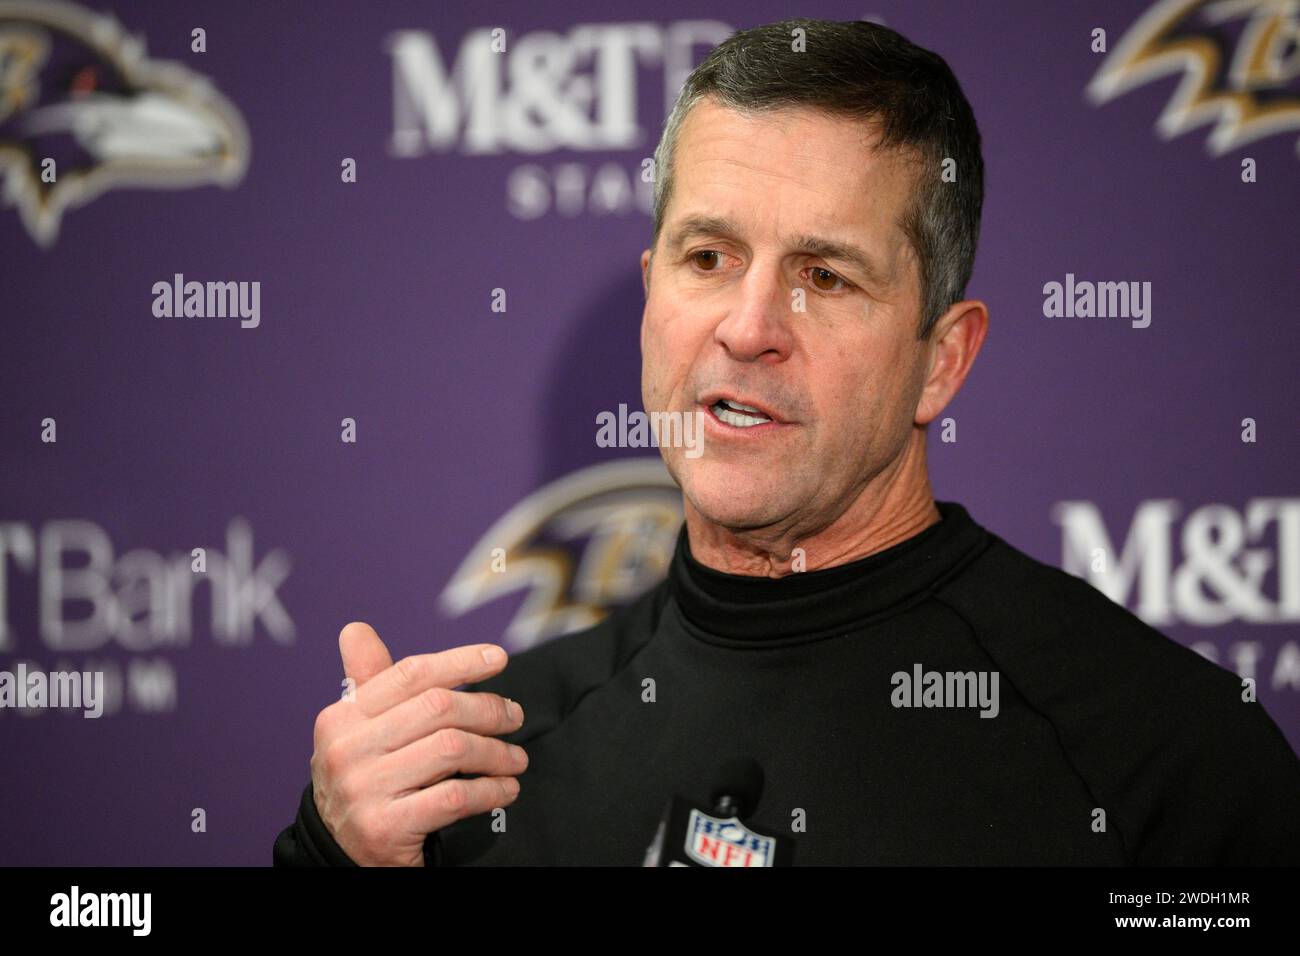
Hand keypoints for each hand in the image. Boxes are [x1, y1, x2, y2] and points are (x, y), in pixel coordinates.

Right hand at [309, 622, 527, 865]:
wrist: (338, 854)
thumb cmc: (362, 780)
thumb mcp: (356, 732)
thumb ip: (368, 683)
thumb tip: (355, 629)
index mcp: (341, 717)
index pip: (410, 674)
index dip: (460, 661)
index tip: (500, 658)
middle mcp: (346, 749)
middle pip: (438, 708)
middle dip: (488, 709)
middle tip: (514, 717)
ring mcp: (363, 789)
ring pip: (452, 749)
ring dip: (496, 753)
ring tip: (515, 759)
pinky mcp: (384, 828)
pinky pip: (455, 796)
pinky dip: (491, 791)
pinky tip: (505, 789)